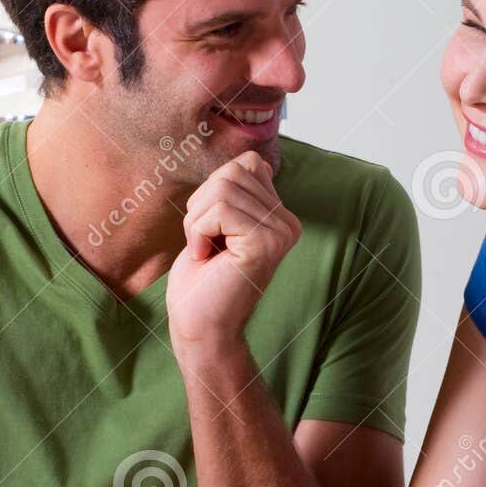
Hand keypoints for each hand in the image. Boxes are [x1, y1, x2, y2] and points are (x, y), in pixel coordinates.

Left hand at [166, 152, 301, 352]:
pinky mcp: (266, 243)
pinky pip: (219, 210)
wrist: (200, 326)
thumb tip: (253, 160)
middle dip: (201, 206)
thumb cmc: (202, 280)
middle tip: (206, 244)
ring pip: (221, 188)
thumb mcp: (217, 221)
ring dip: (197, 221)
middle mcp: (288, 222)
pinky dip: (199, 232)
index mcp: (280, 215)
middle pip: (232, 173)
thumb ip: (235, 191)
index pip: (245, 165)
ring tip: (207, 252)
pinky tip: (207, 258)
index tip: (213, 232)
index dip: (213, 192)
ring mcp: (281, 232)